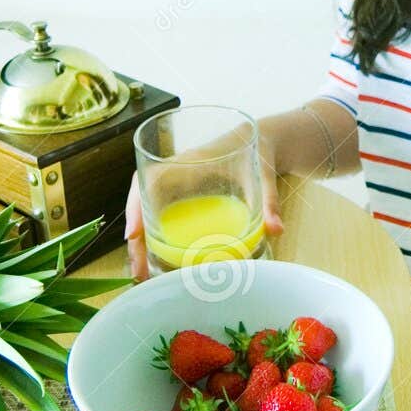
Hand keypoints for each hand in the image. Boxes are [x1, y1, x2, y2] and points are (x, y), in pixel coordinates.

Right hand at [123, 120, 284, 284]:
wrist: (262, 137)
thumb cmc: (260, 148)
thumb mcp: (265, 173)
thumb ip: (270, 201)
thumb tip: (276, 230)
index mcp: (190, 161)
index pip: (150, 178)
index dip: (135, 205)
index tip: (133, 235)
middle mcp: (177, 172)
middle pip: (141, 201)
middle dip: (136, 236)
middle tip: (139, 271)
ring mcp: (178, 184)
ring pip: (147, 210)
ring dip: (141, 241)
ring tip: (143, 273)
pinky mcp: (185, 195)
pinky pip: (160, 214)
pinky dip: (154, 236)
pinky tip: (157, 260)